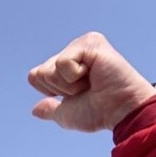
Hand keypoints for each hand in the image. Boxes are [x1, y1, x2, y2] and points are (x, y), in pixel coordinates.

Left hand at [28, 32, 155, 132]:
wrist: (121, 111)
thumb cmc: (100, 112)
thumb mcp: (67, 114)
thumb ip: (50, 109)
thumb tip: (35, 110)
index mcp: (68, 65)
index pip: (36, 75)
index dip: (50, 91)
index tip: (76, 94)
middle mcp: (74, 50)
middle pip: (40, 73)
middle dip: (60, 89)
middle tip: (86, 88)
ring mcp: (82, 44)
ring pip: (50, 69)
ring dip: (69, 84)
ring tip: (91, 82)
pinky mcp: (91, 42)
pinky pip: (63, 62)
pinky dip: (75, 76)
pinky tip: (94, 74)